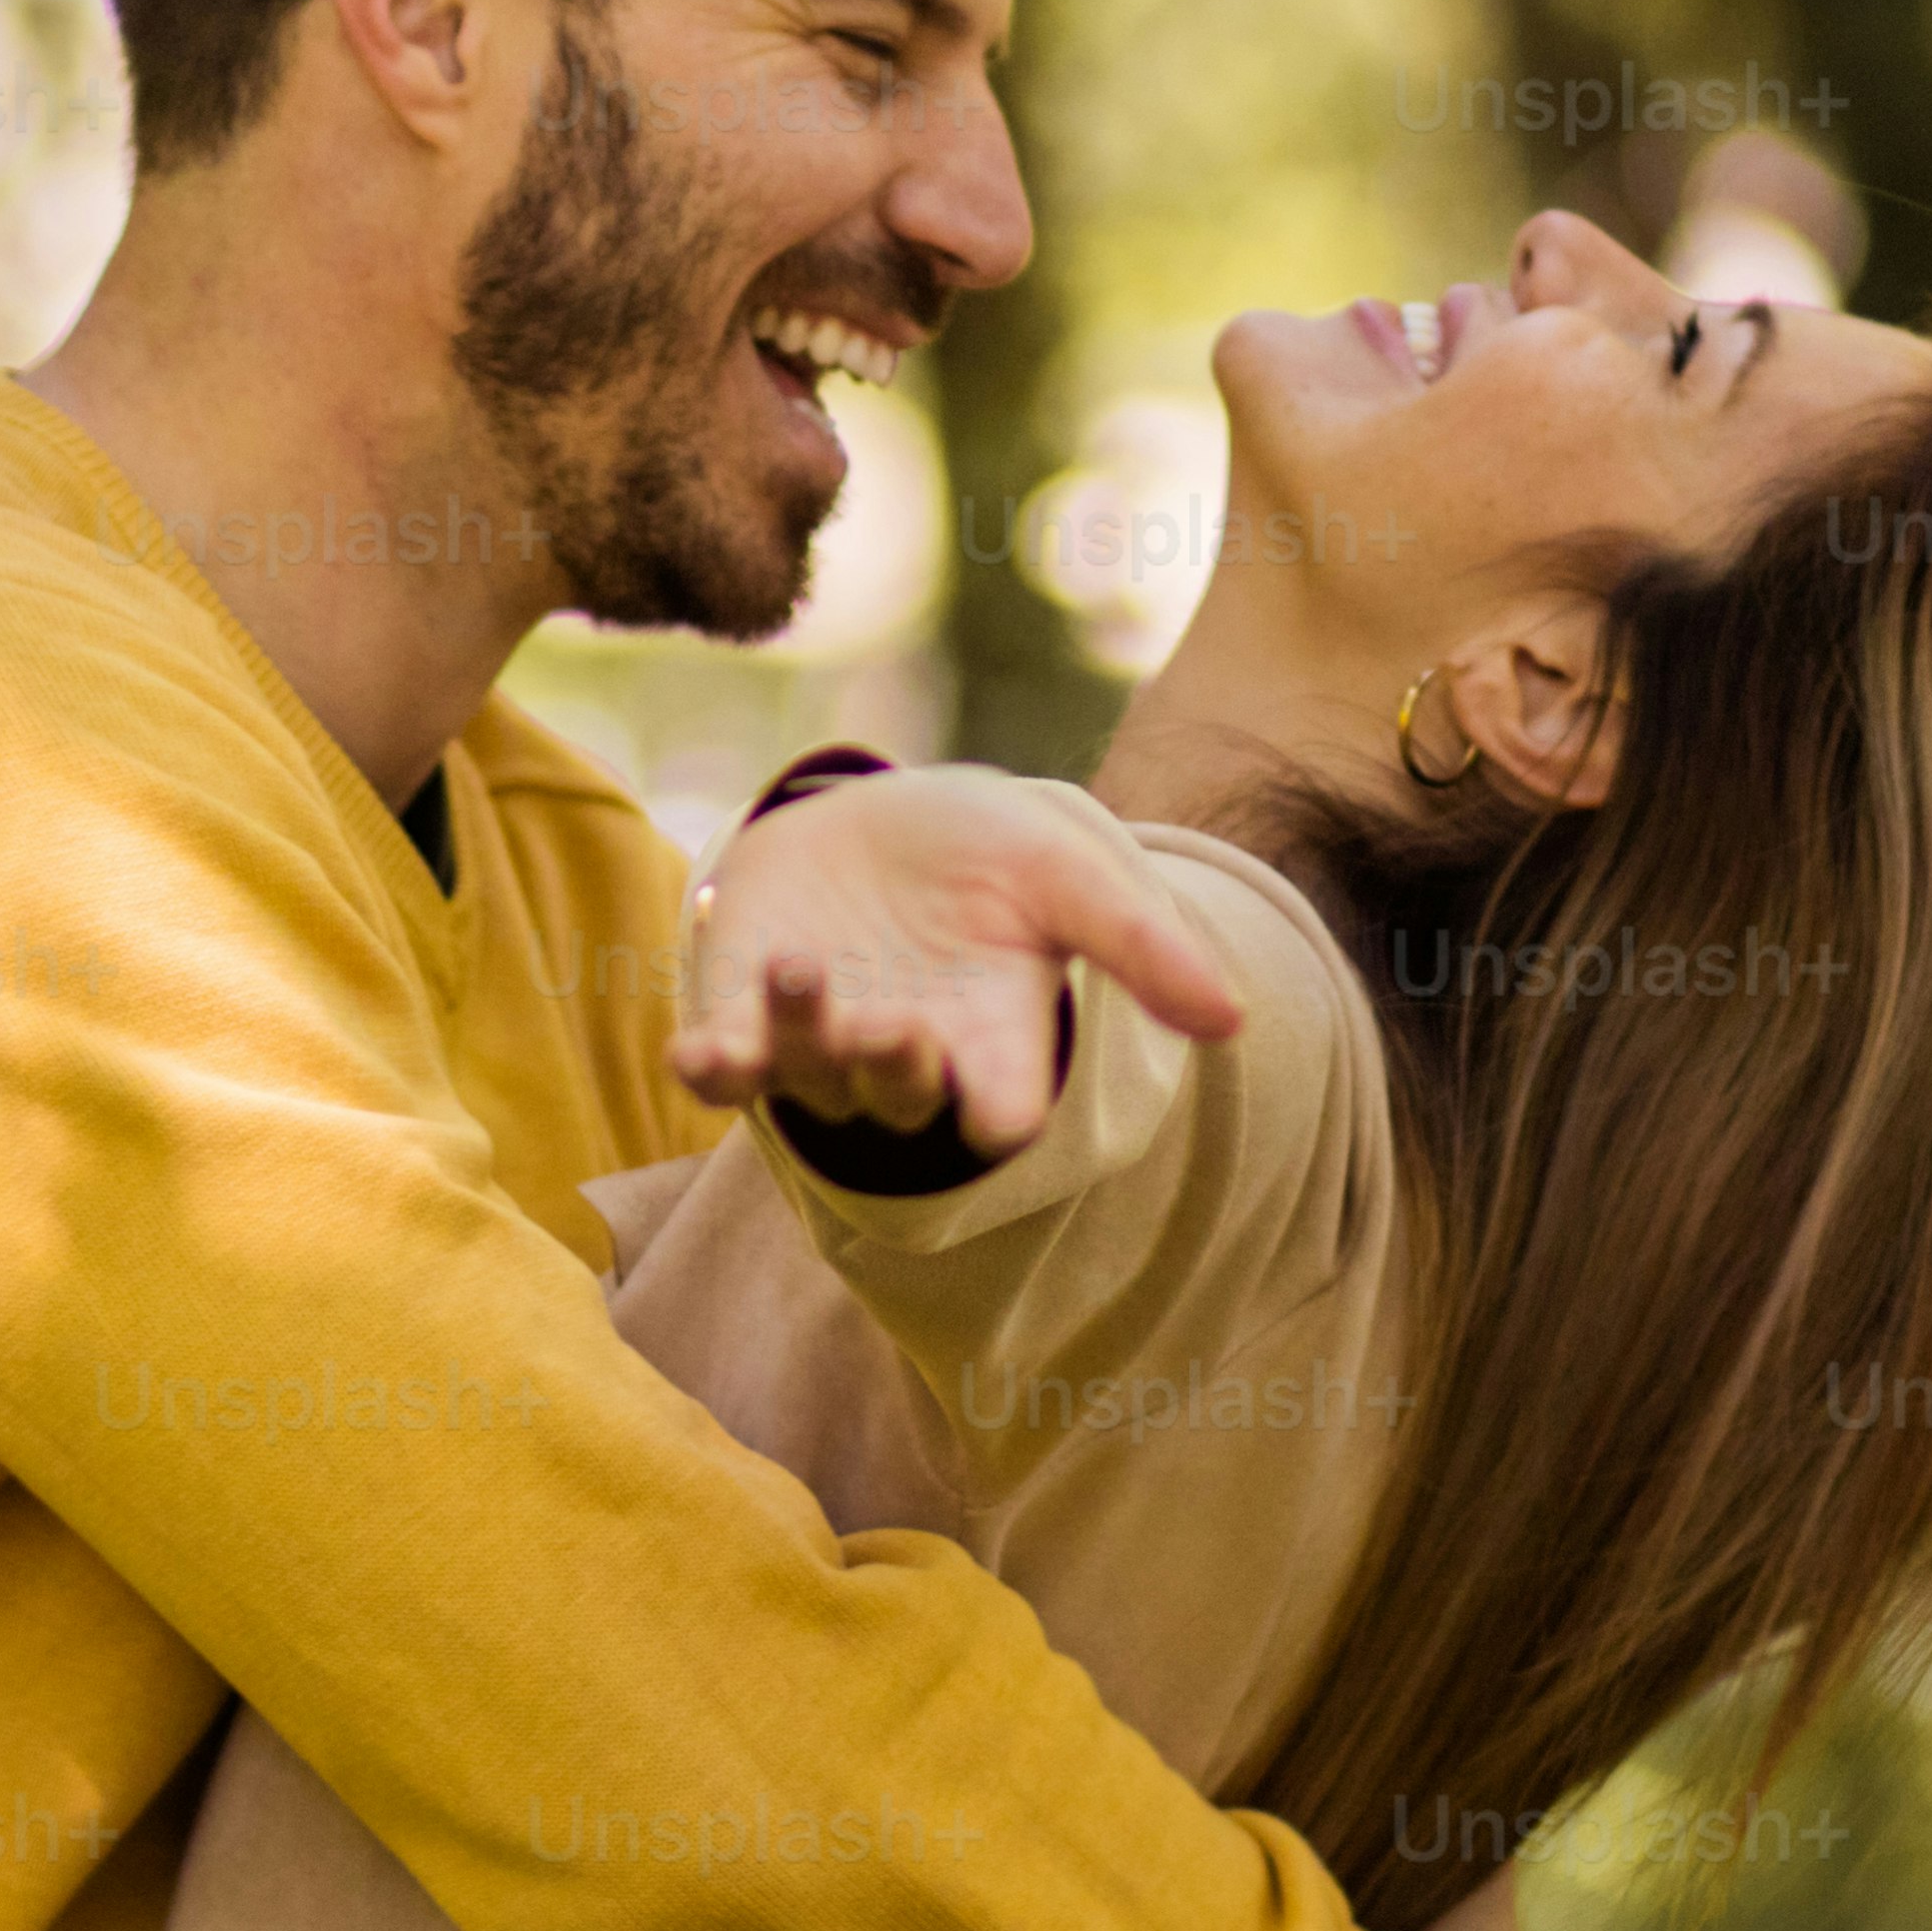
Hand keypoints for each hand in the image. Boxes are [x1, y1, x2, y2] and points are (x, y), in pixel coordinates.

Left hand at [673, 767, 1246, 1163]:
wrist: (879, 820)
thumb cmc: (990, 851)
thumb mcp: (1070, 872)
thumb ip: (1141, 941)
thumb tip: (1237, 1021)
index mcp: (992, 1039)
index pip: (1002, 1101)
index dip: (1000, 1108)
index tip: (1003, 1110)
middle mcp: (905, 1054)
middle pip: (899, 1093)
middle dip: (898, 1065)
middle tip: (903, 1027)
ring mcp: (819, 1040)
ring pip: (808, 1071)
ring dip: (804, 1035)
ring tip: (805, 968)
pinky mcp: (741, 1012)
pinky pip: (724, 1068)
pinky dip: (710, 1067)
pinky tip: (694, 1055)